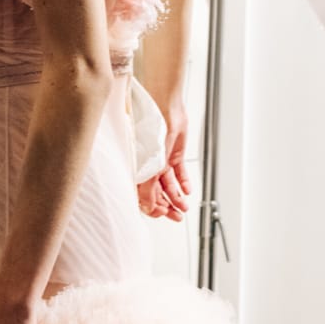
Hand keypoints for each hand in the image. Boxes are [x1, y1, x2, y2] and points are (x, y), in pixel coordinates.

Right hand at [136, 104, 189, 221]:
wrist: (165, 107)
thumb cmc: (149, 128)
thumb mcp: (150, 164)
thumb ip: (148, 187)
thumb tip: (148, 207)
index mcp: (137, 170)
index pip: (143, 196)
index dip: (153, 207)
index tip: (162, 213)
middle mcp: (148, 168)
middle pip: (157, 194)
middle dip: (167, 206)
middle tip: (177, 216)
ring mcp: (161, 161)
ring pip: (169, 186)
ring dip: (177, 197)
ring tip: (185, 206)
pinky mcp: (173, 154)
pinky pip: (178, 172)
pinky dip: (183, 182)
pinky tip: (187, 190)